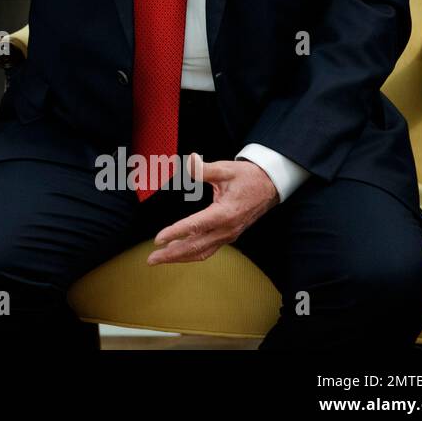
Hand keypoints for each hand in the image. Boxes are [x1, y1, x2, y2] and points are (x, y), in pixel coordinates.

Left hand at [146, 155, 278, 264]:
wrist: (270, 186)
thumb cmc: (248, 177)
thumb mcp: (226, 169)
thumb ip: (204, 169)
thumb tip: (189, 161)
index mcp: (225, 213)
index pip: (195, 226)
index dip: (175, 233)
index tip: (158, 239)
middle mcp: (227, 229)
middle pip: (195, 247)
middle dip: (172, 254)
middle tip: (151, 259)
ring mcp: (229, 235)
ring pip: (201, 252)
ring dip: (180, 257)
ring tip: (160, 258)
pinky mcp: (229, 236)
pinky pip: (208, 250)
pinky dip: (191, 254)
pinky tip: (178, 252)